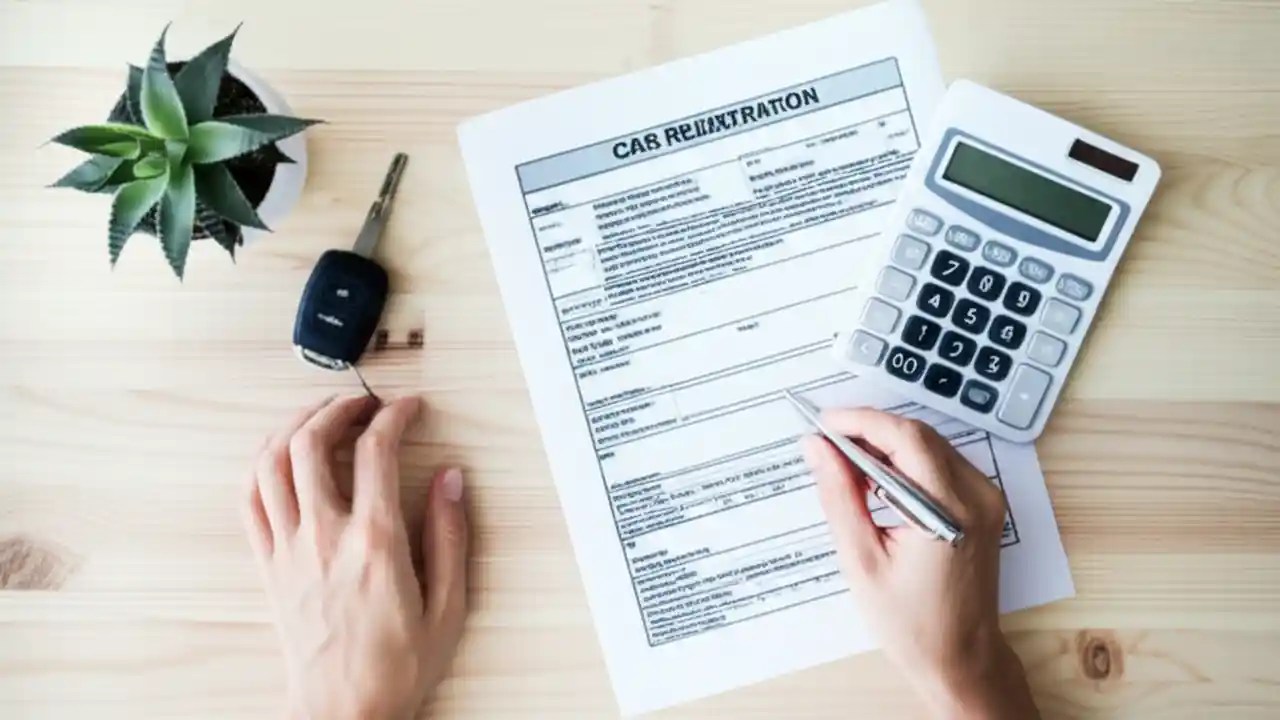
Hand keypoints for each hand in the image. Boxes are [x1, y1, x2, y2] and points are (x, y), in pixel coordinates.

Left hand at [242, 395, 468, 719]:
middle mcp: (325, 537)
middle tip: (363, 403)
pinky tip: (280, 455)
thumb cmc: (398, 667)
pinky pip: (249, 500)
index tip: (409, 407)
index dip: (394, 415)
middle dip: (338, 407)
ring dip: (293, 426)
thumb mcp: (449, 605)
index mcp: (375, 542)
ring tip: (319, 416)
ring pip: (272, 463)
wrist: (344, 714)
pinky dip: (261, 465)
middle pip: (312, 442)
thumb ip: (450, 535)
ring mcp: (289, 550)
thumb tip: (450, 479)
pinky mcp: (268, 566)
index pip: (376, 451)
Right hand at [800, 409, 1038, 719]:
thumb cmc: (912, 623)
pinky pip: (941, 464)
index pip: (905, 438)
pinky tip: (877, 479)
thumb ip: (839, 496)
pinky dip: (906, 462)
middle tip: (827, 443)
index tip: (824, 423)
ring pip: (930, 445)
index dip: (861, 421)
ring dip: (887, 445)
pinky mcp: (984, 505)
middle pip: (919, 435)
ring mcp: (986, 499)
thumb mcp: (862, 560)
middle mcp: (977, 497)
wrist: (960, 658)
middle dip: (870, 430)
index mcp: (949, 511)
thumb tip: (818, 449)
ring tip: (846, 463)